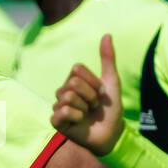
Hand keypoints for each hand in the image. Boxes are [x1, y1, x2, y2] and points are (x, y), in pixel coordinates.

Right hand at [51, 33, 123, 156]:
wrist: (112, 133)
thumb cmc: (110, 109)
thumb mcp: (111, 82)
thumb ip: (108, 58)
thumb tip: (107, 34)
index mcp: (73, 80)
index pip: (77, 69)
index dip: (92, 82)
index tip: (99, 93)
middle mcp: (63, 92)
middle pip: (73, 83)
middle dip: (90, 96)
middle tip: (94, 106)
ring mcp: (58, 106)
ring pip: (68, 97)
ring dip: (85, 107)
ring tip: (88, 114)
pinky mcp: (56, 121)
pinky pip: (63, 111)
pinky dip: (77, 117)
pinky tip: (80, 123)